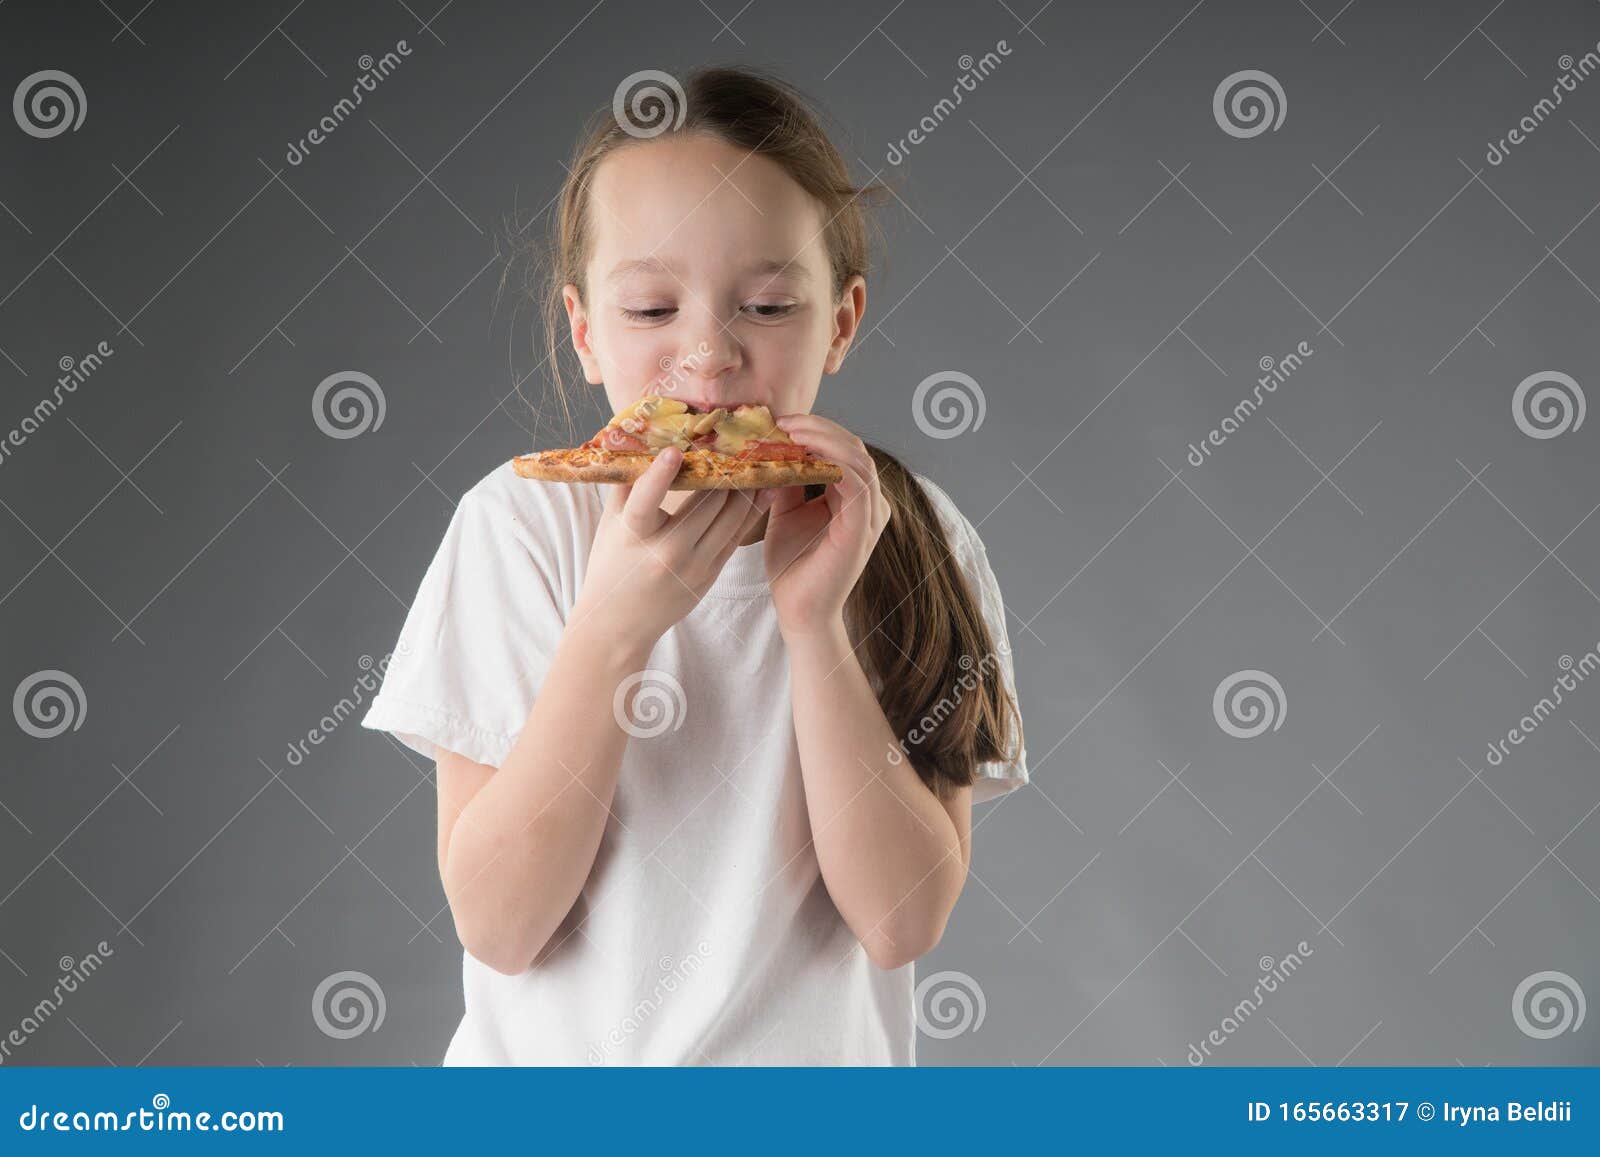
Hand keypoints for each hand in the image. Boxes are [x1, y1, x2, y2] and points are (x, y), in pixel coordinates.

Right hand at [571, 447, 774, 644]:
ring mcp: (694, 566)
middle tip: (738, 443)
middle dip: (723, 471)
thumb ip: (627, 484)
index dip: (660, 475)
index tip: (674, 451)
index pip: (646, 502)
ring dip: (745, 488)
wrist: (619, 623)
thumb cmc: (611, 564)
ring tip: (757, 462)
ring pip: (729, 518)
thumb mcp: (610, 523)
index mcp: (634, 535)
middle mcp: (667, 552)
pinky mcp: (711, 575)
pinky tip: (763, 491)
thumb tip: (643, 442)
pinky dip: (750, 511)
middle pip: (704, 504)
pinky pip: (736, 536)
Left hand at [761, 414, 890, 636]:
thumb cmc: (792, 566)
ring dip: (824, 438)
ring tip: (791, 431)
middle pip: (853, 446)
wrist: (797, 611)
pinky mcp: (861, 527)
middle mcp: (869, 503)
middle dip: (819, 428)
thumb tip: (776, 446)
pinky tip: (805, 452)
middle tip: (784, 420)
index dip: (816, 430)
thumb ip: (788, 480)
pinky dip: (832, 460)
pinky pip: (855, 481)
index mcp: (854, 498)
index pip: (844, 449)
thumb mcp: (785, 512)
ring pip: (857, 457)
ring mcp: (869, 515)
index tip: (782, 421)